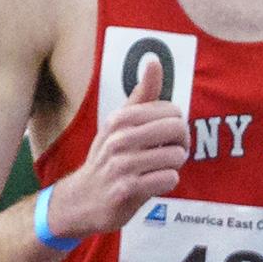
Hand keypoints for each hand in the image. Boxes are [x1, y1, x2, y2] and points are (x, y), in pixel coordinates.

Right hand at [50, 57, 185, 237]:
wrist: (81, 201)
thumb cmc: (108, 157)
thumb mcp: (120, 123)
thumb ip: (142, 94)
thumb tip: (154, 60)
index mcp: (120, 119)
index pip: (172, 110)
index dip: (177, 125)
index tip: (166, 136)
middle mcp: (119, 139)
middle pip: (178, 129)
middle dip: (181, 144)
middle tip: (168, 154)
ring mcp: (121, 165)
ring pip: (176, 156)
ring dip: (173, 166)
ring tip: (157, 170)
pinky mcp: (126, 190)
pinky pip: (169, 179)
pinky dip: (167, 182)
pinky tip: (151, 184)